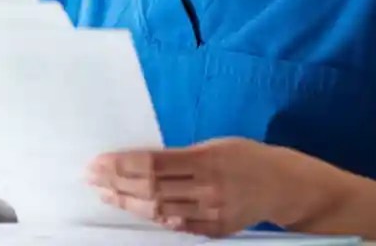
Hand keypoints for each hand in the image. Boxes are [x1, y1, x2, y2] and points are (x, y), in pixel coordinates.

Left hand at [87, 137, 295, 236]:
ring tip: (105, 194)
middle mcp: (207, 188)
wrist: (284, 186)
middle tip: (91, 177)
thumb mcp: (215, 145)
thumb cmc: (245, 157)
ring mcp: (211, 213)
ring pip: (159, 210)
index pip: (153, 164)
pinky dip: (153, 217)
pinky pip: (177, 225)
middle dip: (116, 182)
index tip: (98, 161)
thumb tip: (140, 162)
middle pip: (151, 188)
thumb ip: (180, 156)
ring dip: (127, 202)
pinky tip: (134, 209)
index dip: (121, 164)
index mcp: (206, 160)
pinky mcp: (215, 230)